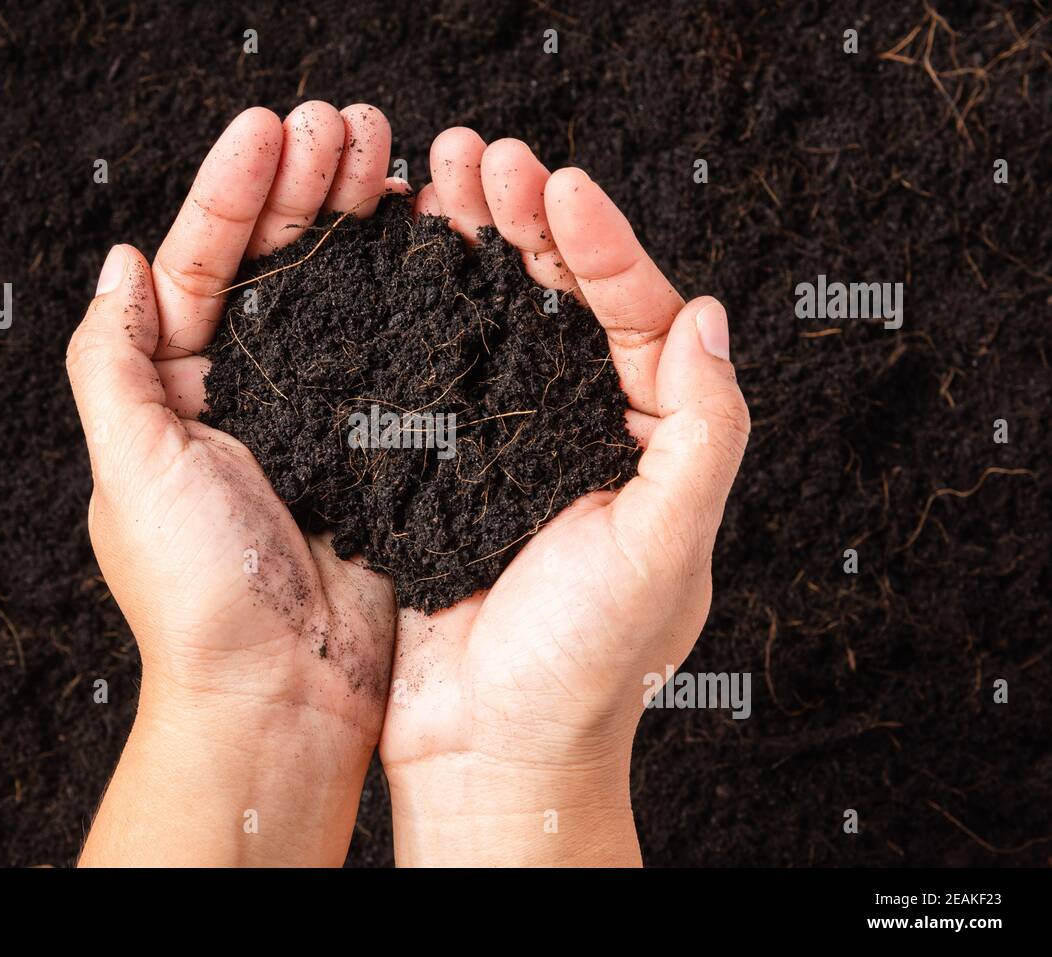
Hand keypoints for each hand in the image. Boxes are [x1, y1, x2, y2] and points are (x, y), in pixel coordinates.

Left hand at [70, 103, 400, 865]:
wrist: (284, 691)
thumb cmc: (198, 592)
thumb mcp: (128, 466)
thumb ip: (112, 361)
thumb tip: (118, 264)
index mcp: (176, 391)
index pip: (201, 262)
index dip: (233, 191)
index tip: (272, 129)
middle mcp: (246, 394)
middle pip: (274, 264)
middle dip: (307, 187)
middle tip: (351, 125)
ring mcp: (316, 415)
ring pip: (339, 295)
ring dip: (359, 222)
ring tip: (392, 158)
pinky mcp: (375, 444)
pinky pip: (393, 349)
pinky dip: (410, 293)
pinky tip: (429, 241)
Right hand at [381, 131, 750, 865]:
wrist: (490, 748)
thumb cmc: (584, 668)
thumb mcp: (665, 549)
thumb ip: (701, 433)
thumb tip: (710, 318)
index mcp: (648, 441)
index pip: (640, 315)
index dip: (602, 245)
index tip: (557, 186)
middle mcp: (580, 429)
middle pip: (562, 300)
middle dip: (527, 222)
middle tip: (481, 156)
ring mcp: (507, 441)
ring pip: (495, 320)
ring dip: (471, 247)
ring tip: (438, 180)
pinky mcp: (442, 464)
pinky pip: (435, 368)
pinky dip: (420, 309)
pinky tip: (397, 261)